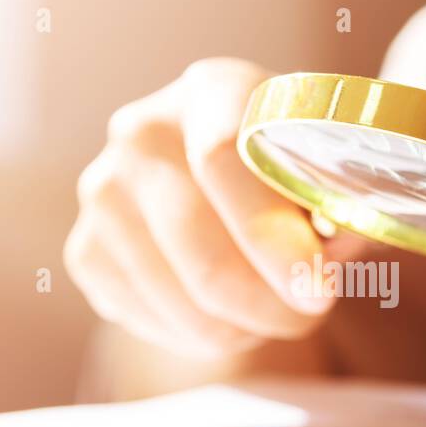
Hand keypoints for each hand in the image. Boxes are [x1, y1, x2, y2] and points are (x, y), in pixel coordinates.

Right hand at [65, 58, 344, 358]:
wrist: (228, 185)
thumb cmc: (293, 176)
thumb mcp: (330, 174)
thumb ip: (340, 207)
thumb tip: (335, 250)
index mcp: (212, 89)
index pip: (224, 156)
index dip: (273, 234)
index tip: (317, 288)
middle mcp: (141, 131)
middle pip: (198, 242)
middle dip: (265, 300)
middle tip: (309, 315)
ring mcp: (102, 192)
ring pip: (180, 297)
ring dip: (243, 327)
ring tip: (274, 312)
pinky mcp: (85, 252)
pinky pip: (152, 322)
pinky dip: (204, 337)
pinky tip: (230, 314)